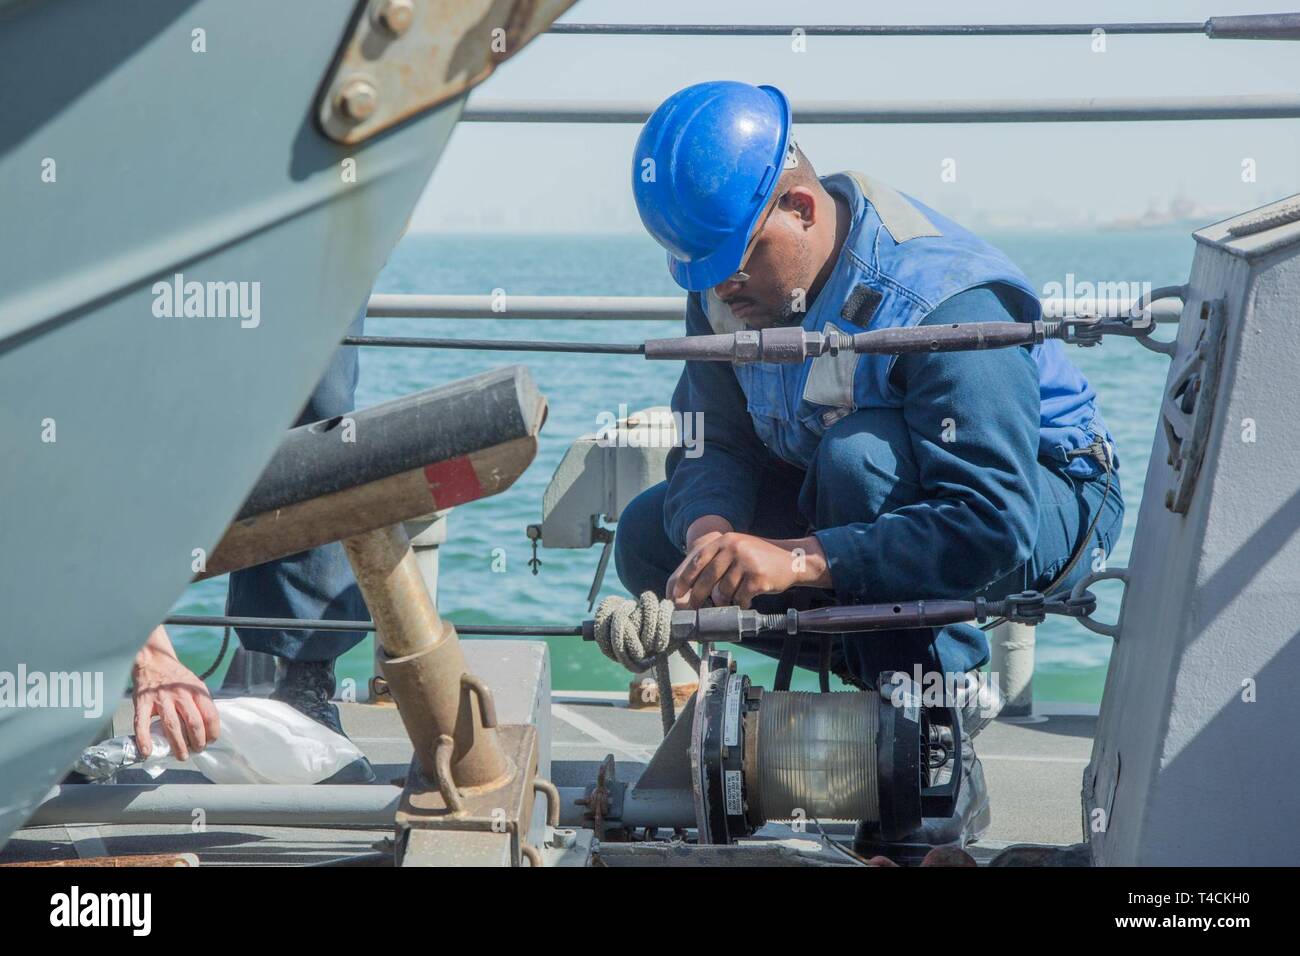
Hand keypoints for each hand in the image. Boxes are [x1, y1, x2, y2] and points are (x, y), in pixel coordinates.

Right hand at [131, 626, 219, 760]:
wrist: (154, 661)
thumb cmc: (176, 677)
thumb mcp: (195, 684)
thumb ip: (201, 702)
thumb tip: (209, 727)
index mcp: (196, 690)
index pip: (210, 715)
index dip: (212, 731)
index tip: (211, 740)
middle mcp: (180, 695)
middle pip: (193, 723)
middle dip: (197, 742)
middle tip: (197, 750)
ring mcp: (161, 699)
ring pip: (172, 726)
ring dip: (178, 745)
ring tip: (181, 756)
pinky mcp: (143, 703)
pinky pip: (142, 723)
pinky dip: (144, 739)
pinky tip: (148, 752)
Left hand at [667, 532, 829, 609]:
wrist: (792, 558)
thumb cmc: (759, 558)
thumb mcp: (737, 549)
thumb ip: (716, 562)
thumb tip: (690, 588)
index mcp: (724, 541)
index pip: (697, 561)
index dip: (684, 580)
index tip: (676, 595)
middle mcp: (733, 548)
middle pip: (707, 579)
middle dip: (698, 598)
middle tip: (695, 609)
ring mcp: (746, 562)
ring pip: (722, 592)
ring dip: (724, 602)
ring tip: (731, 602)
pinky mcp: (757, 577)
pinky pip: (739, 599)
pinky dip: (740, 604)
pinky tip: (746, 602)